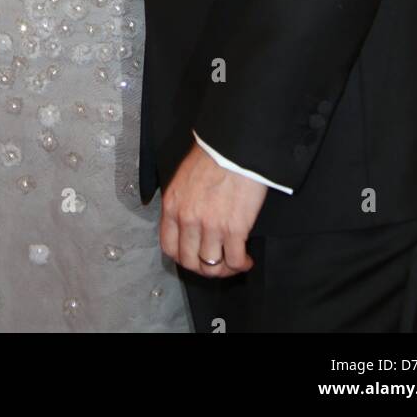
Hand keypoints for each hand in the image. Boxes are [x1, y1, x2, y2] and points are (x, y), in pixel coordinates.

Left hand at [160, 143, 266, 277]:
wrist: (234, 147)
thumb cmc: (213, 156)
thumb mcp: (183, 178)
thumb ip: (181, 203)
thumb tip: (187, 223)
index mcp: (172, 205)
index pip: (169, 247)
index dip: (183, 258)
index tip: (194, 257)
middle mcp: (188, 219)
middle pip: (190, 262)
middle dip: (204, 267)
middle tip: (216, 263)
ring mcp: (210, 226)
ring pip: (212, 266)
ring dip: (224, 269)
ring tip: (233, 262)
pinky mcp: (234, 228)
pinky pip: (235, 260)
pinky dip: (242, 265)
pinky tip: (246, 259)